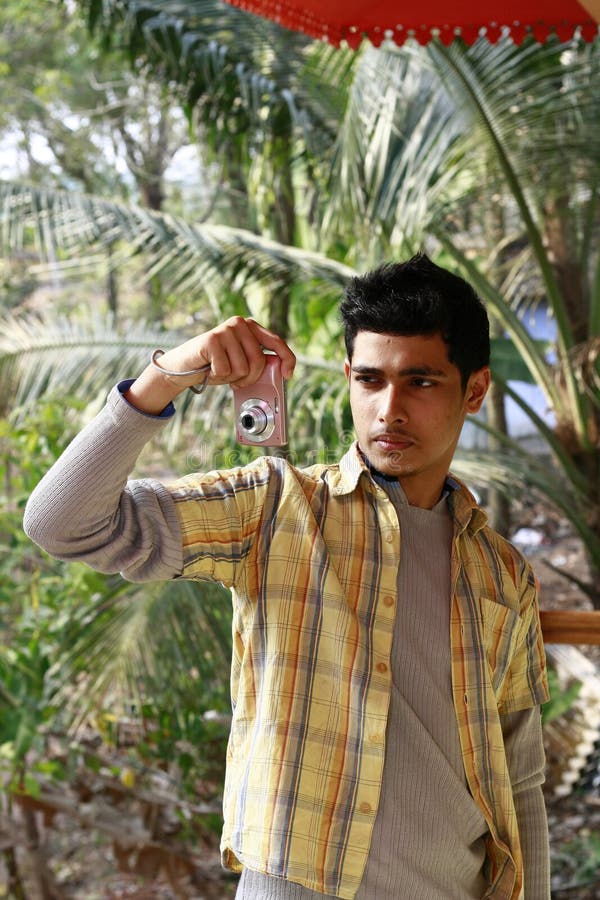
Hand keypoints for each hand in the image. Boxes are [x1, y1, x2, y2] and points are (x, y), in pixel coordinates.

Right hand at [125, 317, 295, 414]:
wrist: (183, 366)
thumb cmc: (215, 365)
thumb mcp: (241, 362)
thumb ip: (258, 362)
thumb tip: (280, 372)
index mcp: (251, 327)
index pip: (277, 342)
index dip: (287, 359)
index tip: (287, 375)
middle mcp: (240, 324)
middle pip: (259, 361)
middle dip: (249, 378)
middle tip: (236, 380)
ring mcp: (226, 330)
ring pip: (243, 368)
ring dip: (231, 378)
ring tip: (219, 371)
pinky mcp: (212, 340)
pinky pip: (225, 370)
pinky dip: (217, 376)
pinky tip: (209, 369)